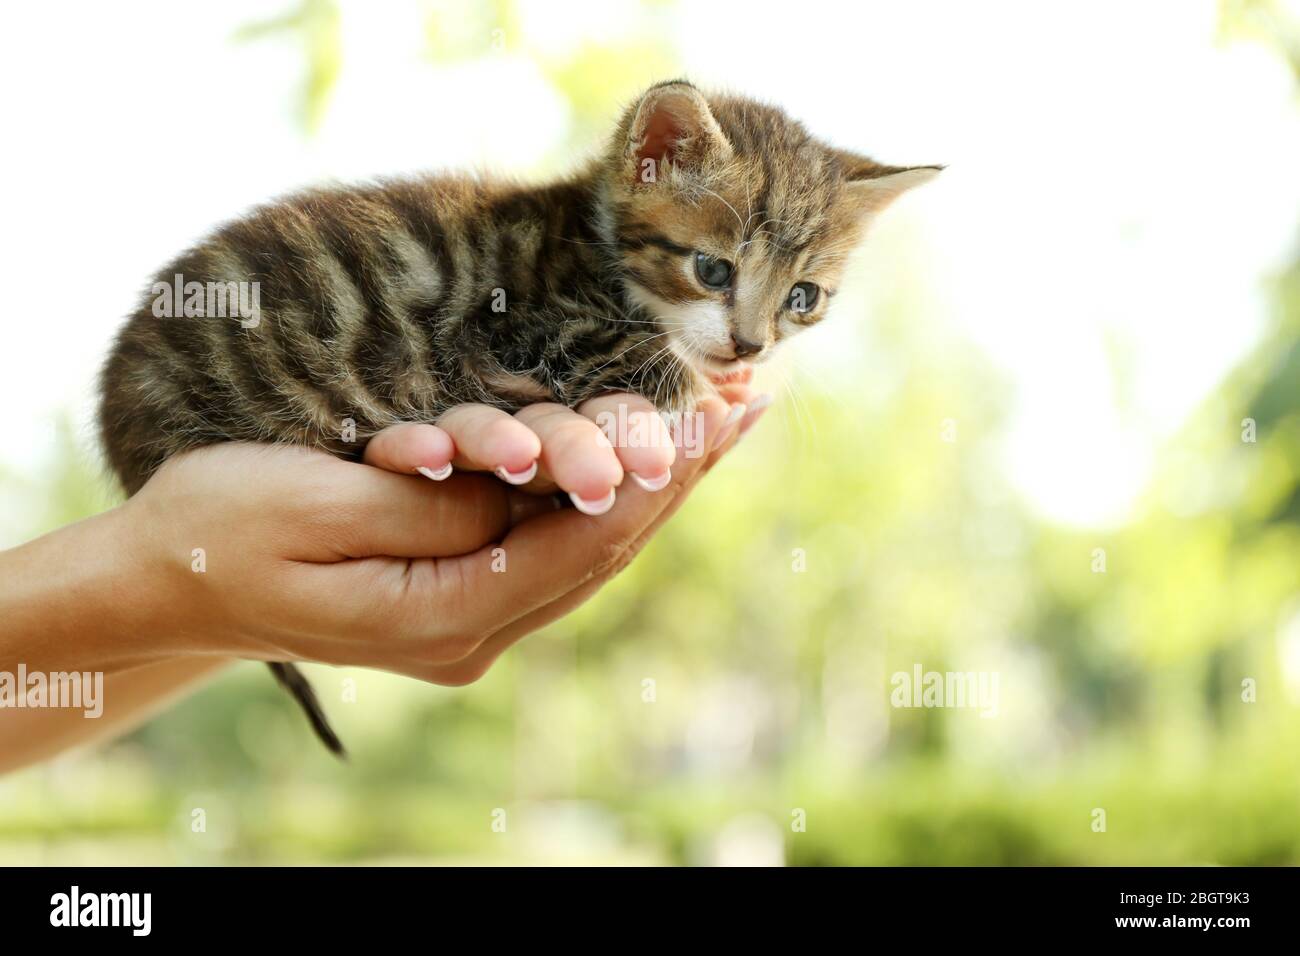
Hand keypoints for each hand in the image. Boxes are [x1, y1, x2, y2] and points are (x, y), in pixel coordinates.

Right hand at [122, 390, 766, 684]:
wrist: (165, 584)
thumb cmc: (223, 530)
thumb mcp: (320, 505)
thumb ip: (433, 505)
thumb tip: (531, 486)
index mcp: (444, 615)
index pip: (583, 542)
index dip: (658, 474)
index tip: (718, 411)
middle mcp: (472, 629)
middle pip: (606, 548)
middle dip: (683, 474)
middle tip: (752, 402)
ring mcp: (468, 618)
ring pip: (589, 547)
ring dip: (659, 481)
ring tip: (722, 418)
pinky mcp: (457, 592)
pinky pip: (553, 542)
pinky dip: (607, 494)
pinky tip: (643, 453)